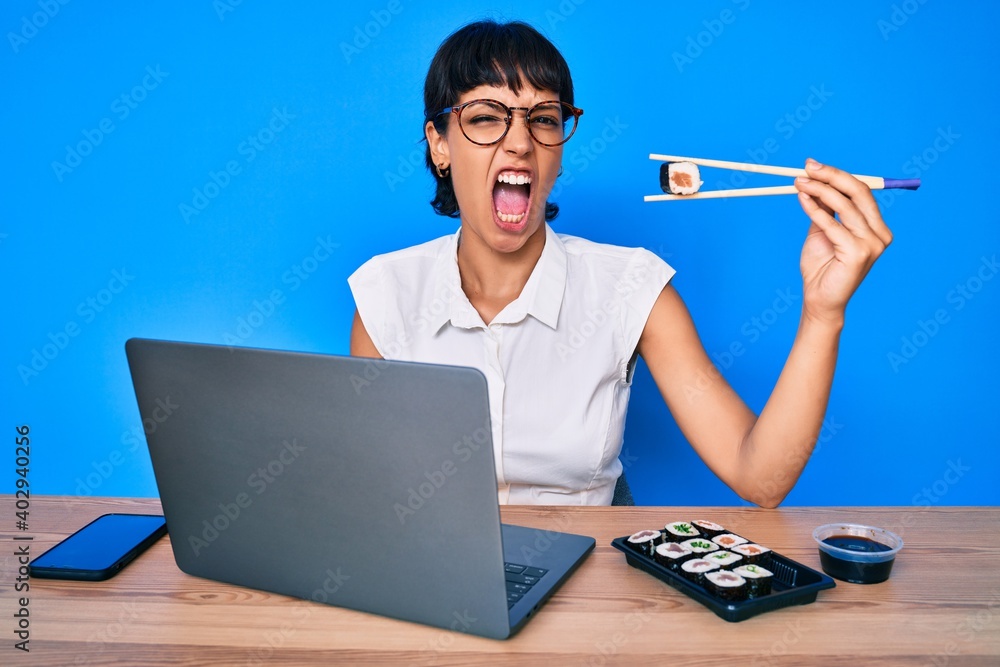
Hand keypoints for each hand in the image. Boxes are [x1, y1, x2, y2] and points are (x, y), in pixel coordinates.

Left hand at [793, 158, 892, 326]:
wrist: (819, 299)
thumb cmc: (821, 267)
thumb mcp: (822, 230)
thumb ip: (823, 207)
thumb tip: (814, 179)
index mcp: (876, 226)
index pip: (860, 191)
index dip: (836, 175)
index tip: (813, 165)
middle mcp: (880, 234)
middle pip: (858, 192)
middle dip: (830, 176)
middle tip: (806, 168)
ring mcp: (873, 244)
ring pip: (844, 206)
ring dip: (819, 190)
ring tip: (798, 183)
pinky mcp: (859, 253)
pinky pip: (832, 224)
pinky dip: (814, 210)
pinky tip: (801, 199)